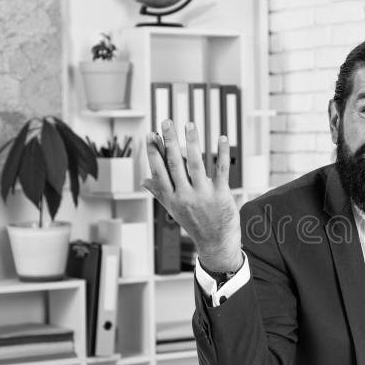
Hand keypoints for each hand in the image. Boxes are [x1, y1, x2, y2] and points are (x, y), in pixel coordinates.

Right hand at [141, 120, 242, 272]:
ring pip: (195, 164)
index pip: (159, 171)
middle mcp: (185, 195)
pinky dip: (221, 153)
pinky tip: (221, 137)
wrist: (216, 243)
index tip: (150, 134)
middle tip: (166, 122)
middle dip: (169, 141)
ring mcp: (203, 194)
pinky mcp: (221, 194)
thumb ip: (160, 192)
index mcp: (171, 198)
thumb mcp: (173, 209)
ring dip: (192, 142)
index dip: (154, 152)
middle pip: (175, 164)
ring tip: (189, 124)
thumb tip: (143, 179)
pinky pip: (221, 169)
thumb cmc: (194, 223)